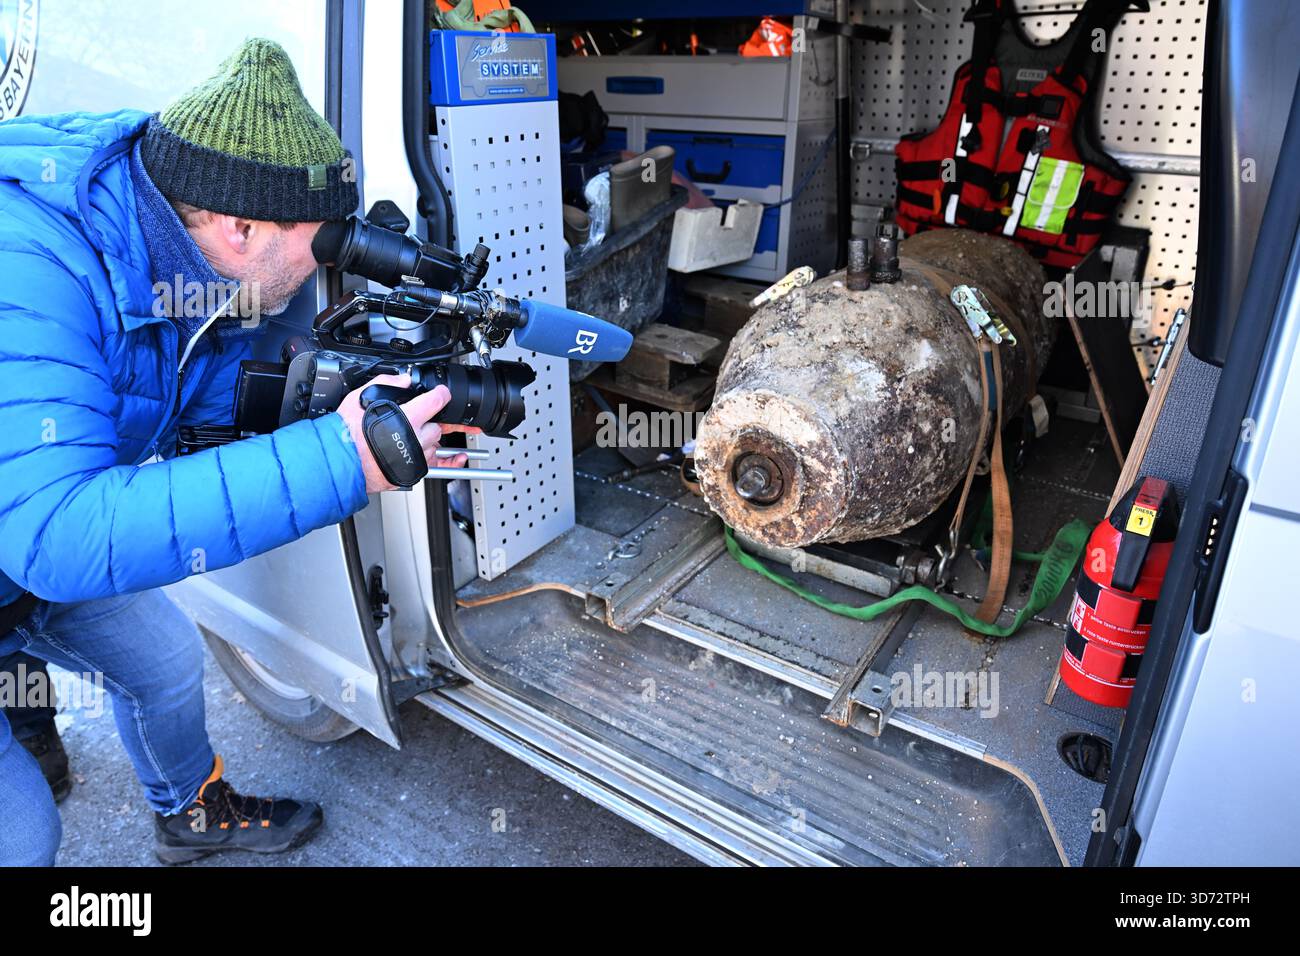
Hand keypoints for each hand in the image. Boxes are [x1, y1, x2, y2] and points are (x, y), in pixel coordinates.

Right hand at [336, 373, 482, 493]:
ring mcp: (417, 455)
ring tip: (410, 436)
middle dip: (428, 421)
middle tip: (414, 419)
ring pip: (435, 443)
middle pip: (436, 425)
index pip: (437, 400)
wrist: (340, 462)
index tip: (441, 393)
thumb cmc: (346, 434)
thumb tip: (402, 380)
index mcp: (408, 417)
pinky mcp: (413, 469)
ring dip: (427, 438)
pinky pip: (439, 464)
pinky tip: (459, 457)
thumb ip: (386, 384)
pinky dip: (451, 460)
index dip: (440, 393)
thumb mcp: (361, 397)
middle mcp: (417, 437)